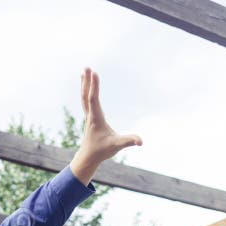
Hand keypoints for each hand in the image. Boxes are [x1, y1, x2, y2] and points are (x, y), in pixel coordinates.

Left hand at [70, 67, 141, 184]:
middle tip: (87, 67)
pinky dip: (86, 91)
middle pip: (86, 95)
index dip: (94, 87)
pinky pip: (86, 100)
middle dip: (87, 82)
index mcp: (96, 119)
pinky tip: (86, 85)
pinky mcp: (89, 117)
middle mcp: (90, 115)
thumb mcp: (117, 146)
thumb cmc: (102, 151)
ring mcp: (88, 116)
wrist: (88, 157)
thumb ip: (129, 141)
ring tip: (84, 71)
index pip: (93, 99)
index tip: (94, 73)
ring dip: (85, 84)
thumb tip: (141, 141)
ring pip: (84, 97)